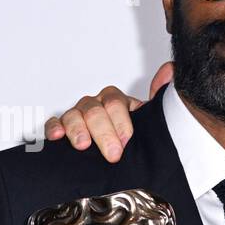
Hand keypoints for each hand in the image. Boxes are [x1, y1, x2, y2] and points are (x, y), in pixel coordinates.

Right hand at [43, 62, 172, 162]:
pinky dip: (54, 128)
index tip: (126, 140)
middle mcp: (97, 106)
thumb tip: (170, 71)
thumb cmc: (132, 137)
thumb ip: (160, 99)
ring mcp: (78, 116)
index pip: (115, 104)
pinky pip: (54, 123)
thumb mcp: (149, 121)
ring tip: (84, 146)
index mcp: (116, 103)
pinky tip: (57, 137)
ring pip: (74, 115)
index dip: (121, 122)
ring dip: (78, 130)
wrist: (120, 153)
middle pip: (95, 111)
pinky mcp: (62, 128)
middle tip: (113, 153)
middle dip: (104, 133)